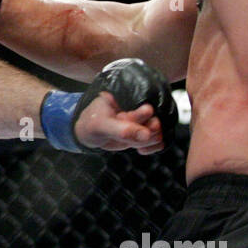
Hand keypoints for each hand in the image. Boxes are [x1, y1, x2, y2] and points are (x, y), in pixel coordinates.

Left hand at [41, 58, 176, 154]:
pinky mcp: (145, 133)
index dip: (142, 117)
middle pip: (158, 120)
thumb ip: (122, 130)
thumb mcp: (102, 125)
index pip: (149, 105)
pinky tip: (140, 149)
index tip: (128, 119)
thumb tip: (146, 134)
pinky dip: (152, 147)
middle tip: (131, 135)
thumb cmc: (93, 122)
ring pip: (159, 132)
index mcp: (130, 98)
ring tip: (133, 142)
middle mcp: (140, 108)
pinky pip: (159, 141)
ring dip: (148, 141)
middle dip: (147, 131)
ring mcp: (144, 121)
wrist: (88, 132)